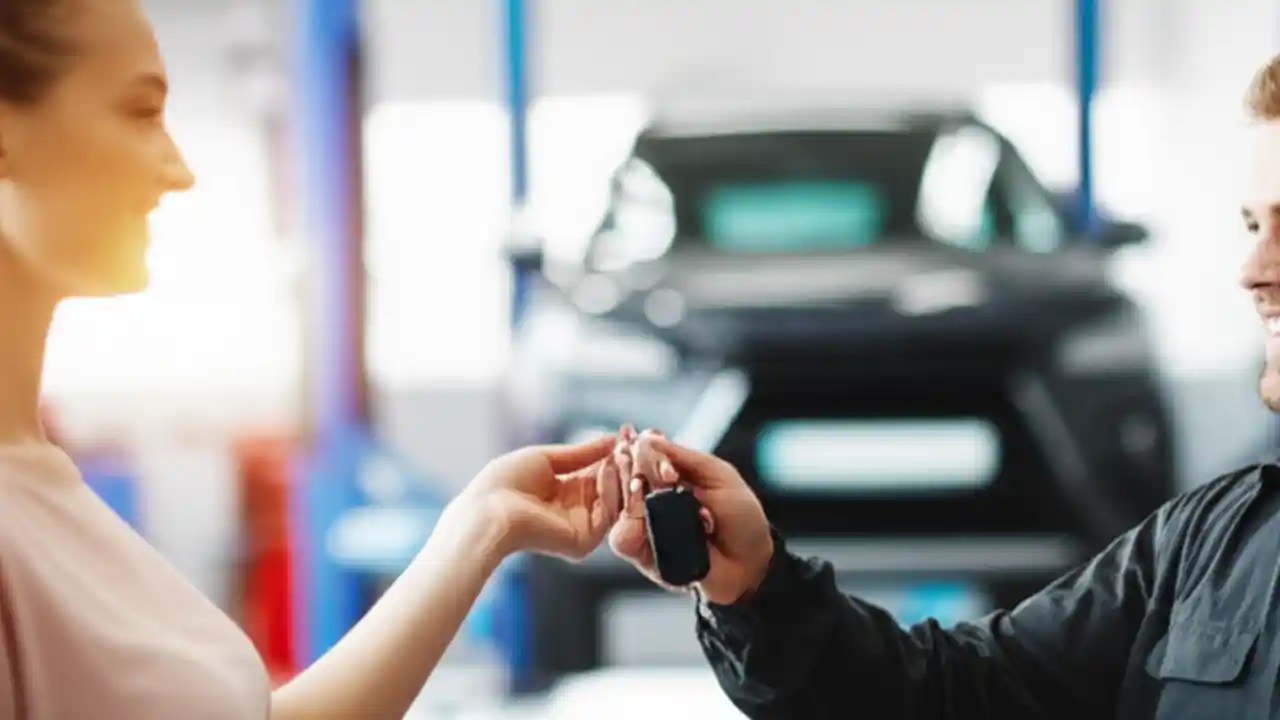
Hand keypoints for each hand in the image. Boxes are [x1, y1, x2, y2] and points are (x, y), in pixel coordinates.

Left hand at [458, 435, 622, 561]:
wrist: (489, 510)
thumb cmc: (505, 483)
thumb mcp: (547, 458)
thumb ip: (581, 452)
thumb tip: (612, 440)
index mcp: (563, 491)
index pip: (597, 473)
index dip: (612, 455)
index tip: (627, 436)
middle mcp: (574, 510)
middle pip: (609, 486)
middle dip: (622, 464)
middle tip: (635, 443)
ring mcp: (579, 527)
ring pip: (613, 500)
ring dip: (620, 474)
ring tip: (624, 452)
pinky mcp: (582, 541)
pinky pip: (607, 514)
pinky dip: (611, 489)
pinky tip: (608, 468)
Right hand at [609, 428, 773, 604]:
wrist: (750, 562)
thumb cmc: (741, 518)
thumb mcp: (719, 475)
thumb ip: (684, 456)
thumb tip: (650, 438)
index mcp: (670, 474)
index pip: (641, 455)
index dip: (636, 448)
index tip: (633, 438)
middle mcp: (653, 497)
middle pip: (623, 477)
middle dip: (627, 467)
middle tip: (641, 465)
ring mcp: (644, 524)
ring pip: (617, 505)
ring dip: (629, 495)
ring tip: (643, 488)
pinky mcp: (642, 552)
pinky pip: (622, 538)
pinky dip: (631, 526)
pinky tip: (643, 517)